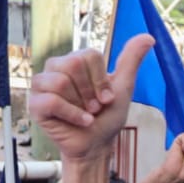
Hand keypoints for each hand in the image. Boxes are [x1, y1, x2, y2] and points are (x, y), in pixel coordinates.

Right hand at [29, 35, 153, 160]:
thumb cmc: (106, 117)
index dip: (101, 79)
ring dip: (81, 104)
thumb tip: (148, 37)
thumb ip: (131, 61)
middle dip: (90, 91)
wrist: (96, 145)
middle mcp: (56, 69)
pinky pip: (52, 101)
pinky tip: (81, 122)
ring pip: (60, 81)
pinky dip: (72, 114)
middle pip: (73, 64)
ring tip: (87, 115)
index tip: (106, 97)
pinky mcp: (35, 105)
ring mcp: (43, 86)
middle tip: (95, 107)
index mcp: (75, 61)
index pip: (89, 55)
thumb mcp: (123, 87)